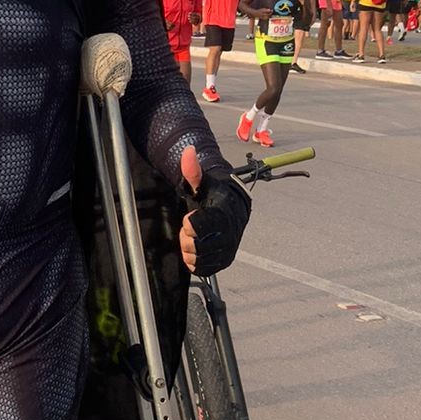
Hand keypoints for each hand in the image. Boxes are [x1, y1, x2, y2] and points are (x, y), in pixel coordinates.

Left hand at [177, 146, 250, 275]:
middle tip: (190, 227)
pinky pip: (201, 269)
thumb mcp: (202, 182)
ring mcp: (227, 250)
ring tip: (194, 236)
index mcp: (223, 215)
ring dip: (190, 249)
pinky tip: (195, 247)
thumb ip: (192, 170)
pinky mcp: (223, 262)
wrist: (233, 209)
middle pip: (196, 246)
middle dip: (187, 237)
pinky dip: (193, 260)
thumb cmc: (214, 195)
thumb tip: (188, 151)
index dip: (190, 223)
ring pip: (198, 259)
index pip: (200, 226)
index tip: (189, 217)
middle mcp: (229, 235)